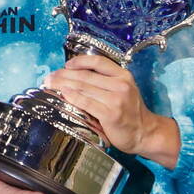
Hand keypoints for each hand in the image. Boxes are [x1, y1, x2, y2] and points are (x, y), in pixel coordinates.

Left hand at [42, 54, 179, 167]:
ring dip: (62, 85)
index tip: (66, 65)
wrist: (144, 132)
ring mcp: (116, 99)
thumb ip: (104, 82)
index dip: (79, 61)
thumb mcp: (123, 90)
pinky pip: (86, 102)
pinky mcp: (110, 114)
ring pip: (83, 87)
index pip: (98, 61)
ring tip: (49, 84)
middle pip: (85, 75)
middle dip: (63, 75)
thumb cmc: (129, 112)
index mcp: (123, 75)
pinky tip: (62, 94)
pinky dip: (72, 97)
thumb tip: (75, 75)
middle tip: (49, 77)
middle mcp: (120, 85)